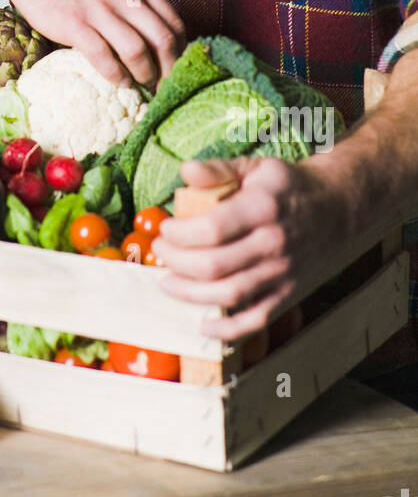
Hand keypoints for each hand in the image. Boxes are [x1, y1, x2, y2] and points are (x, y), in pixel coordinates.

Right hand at [3, 0, 185, 89]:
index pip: (175, 23)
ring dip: (146, 75)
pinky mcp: (76, 24)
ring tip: (144, 86)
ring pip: (138, 51)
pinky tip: (121, 82)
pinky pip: (105, 58)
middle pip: (163, 40)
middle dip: (169, 70)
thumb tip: (160, 35)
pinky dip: (117, 76)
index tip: (176, 68)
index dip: (180, 52)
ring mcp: (100, 8)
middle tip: (166, 86)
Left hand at [151, 154, 349, 338]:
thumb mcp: (254, 166)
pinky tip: (203, 325)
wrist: (337, 208)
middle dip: (176, 262)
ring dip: (190, 294)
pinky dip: (228, 330)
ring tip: (168, 282)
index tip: (164, 229)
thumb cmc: (286, 187)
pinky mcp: (288, 294)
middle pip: (215, 265)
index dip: (180, 233)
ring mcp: (282, 272)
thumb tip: (185, 171)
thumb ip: (218, 169)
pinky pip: (255, 320)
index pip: (213, 228)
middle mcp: (274, 243)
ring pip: (230, 294)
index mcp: (263, 207)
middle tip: (160, 253)